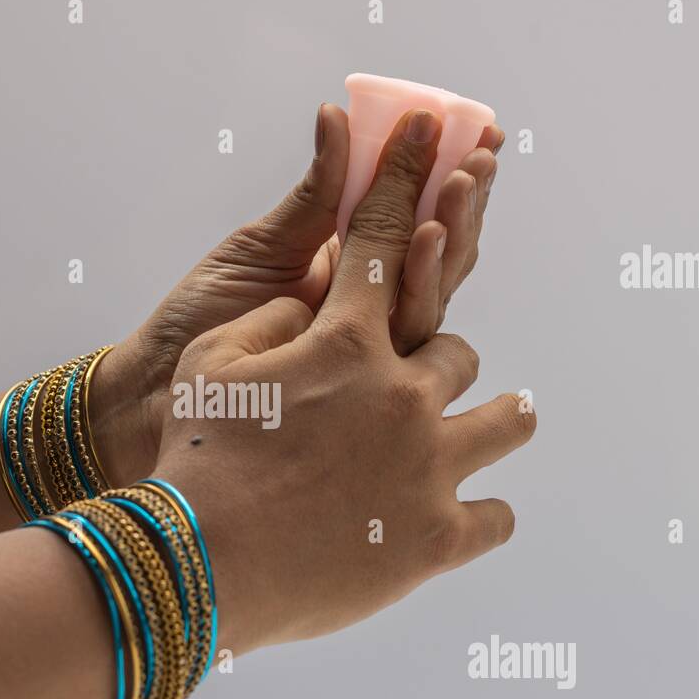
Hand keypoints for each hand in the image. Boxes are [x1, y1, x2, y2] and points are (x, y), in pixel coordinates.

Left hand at [90, 105, 503, 484]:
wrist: (156, 388)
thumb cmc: (199, 316)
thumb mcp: (260, 244)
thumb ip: (314, 193)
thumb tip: (339, 117)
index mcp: (347, 264)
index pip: (411, 214)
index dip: (446, 174)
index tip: (476, 131)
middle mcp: (366, 306)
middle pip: (436, 254)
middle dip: (461, 204)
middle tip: (475, 161)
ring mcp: (366, 346)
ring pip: (431, 290)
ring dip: (448, 235)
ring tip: (457, 187)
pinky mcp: (359, 381)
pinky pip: (401, 328)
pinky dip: (416, 281)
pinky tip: (421, 239)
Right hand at [149, 109, 532, 654]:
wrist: (200, 565)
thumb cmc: (194, 459)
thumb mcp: (213, 366)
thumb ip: (270, 323)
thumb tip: (311, 310)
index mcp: (348, 343)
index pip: (385, 246)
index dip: (409, 181)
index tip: (440, 133)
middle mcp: (403, 395)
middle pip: (458, 349)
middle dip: (438, 357)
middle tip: (422, 376)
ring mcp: (428, 469)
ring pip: (504, 423)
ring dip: (498, 417)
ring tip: (497, 422)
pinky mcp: (435, 540)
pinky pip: (494, 518)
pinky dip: (485, 515)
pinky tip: (476, 516)